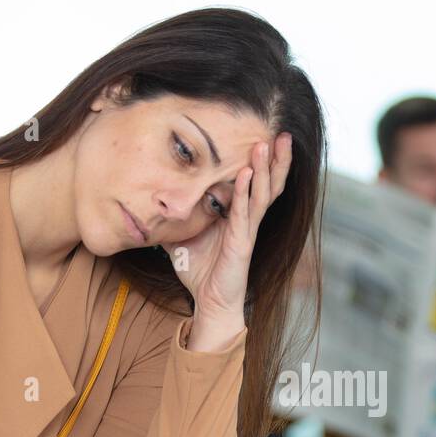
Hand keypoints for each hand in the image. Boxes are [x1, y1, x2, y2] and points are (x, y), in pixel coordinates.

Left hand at [165, 132, 293, 350]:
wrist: (209, 304)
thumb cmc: (200, 272)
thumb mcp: (181, 237)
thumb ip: (175, 217)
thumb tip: (153, 200)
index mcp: (238, 217)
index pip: (254, 184)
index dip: (263, 162)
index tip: (265, 135)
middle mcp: (247, 221)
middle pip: (269, 184)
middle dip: (277, 159)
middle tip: (282, 132)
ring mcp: (247, 231)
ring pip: (262, 194)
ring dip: (266, 168)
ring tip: (268, 143)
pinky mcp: (242, 244)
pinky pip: (245, 214)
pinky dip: (245, 192)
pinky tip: (247, 174)